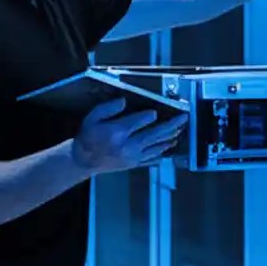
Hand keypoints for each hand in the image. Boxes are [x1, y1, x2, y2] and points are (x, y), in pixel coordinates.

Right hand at [71, 98, 188, 174]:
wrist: (83, 161)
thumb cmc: (88, 137)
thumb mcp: (92, 117)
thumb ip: (108, 108)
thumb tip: (124, 101)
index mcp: (118, 132)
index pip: (141, 121)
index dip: (150, 115)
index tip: (156, 111)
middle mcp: (128, 145)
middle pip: (155, 134)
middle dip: (171, 125)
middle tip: (184, 117)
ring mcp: (133, 156)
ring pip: (157, 146)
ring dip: (170, 137)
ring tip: (181, 130)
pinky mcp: (134, 164)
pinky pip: (152, 158)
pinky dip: (162, 152)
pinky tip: (170, 147)